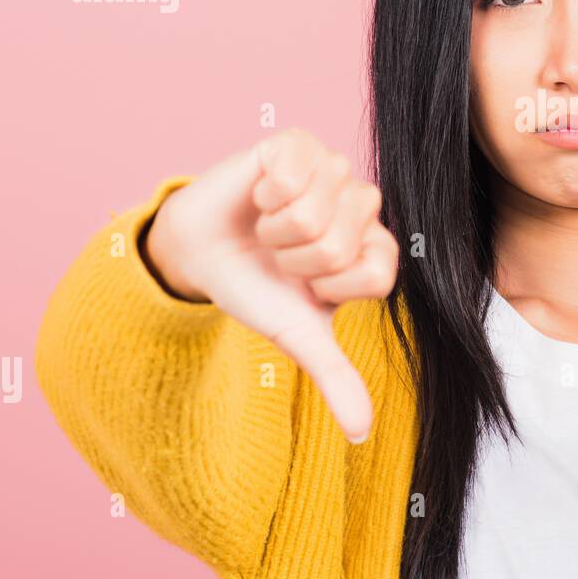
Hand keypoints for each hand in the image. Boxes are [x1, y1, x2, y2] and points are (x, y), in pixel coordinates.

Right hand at [144, 127, 398, 442]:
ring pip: (315, 211)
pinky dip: (265, 194)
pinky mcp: (299, 145)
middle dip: (297, 259)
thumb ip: (336, 379)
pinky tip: (261, 196)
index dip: (327, 285)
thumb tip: (362, 433)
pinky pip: (294, 172)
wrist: (201, 253)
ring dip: (277, 229)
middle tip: (280, 254)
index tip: (305, 283)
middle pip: (342, 242)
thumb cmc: (257, 288)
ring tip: (268, 228)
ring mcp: (334, 171)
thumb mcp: (297, 335)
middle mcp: (363, 207)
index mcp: (375, 249)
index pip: (375, 272)